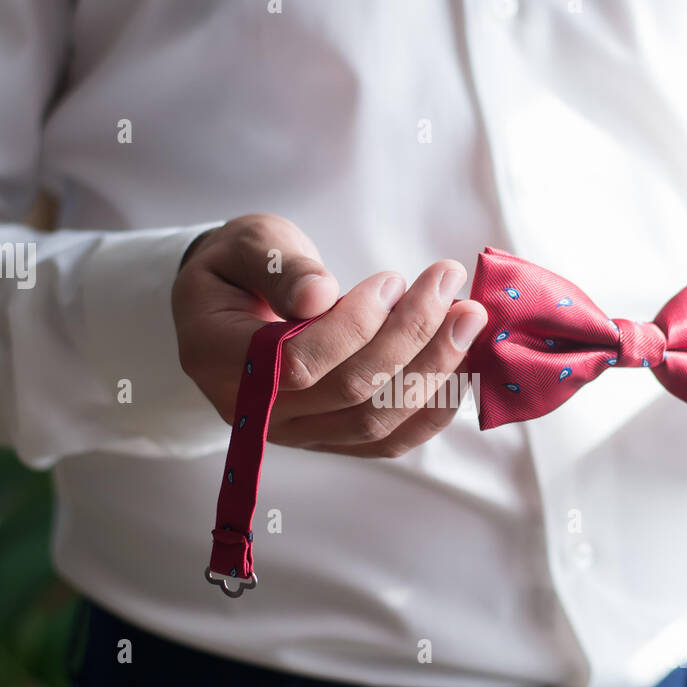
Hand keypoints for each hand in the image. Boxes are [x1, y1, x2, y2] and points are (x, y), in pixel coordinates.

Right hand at [172, 213, 487, 457]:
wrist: (230, 307)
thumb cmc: (241, 267)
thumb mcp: (248, 244)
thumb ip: (279, 265)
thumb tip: (319, 294)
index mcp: (219, 358)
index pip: (297, 363)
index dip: (355, 325)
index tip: (391, 279)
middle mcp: (255, 413)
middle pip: (349, 394)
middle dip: (411, 337)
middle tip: (448, 284)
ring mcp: (296, 434)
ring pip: (375, 422)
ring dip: (434, 370)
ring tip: (467, 317)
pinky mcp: (331, 440)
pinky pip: (389, 442)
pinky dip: (435, 409)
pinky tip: (464, 365)